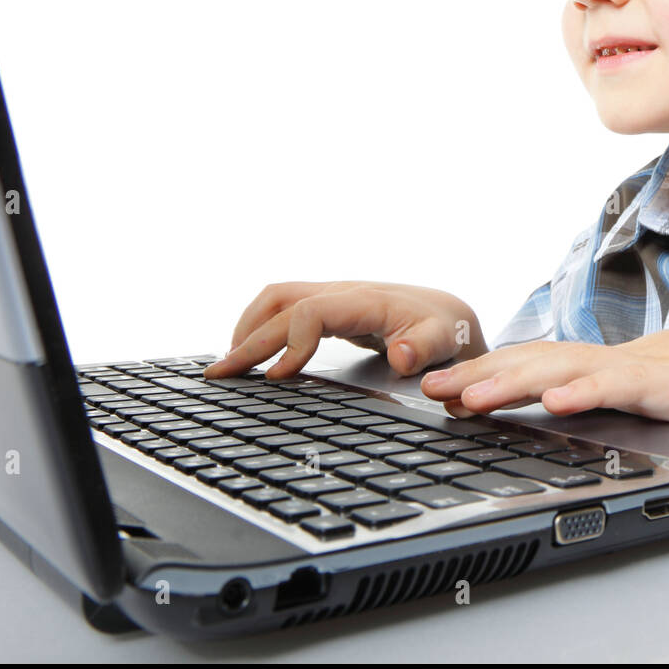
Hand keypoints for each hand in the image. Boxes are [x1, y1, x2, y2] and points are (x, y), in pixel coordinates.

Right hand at [204, 281, 484, 379]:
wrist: (449, 314)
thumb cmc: (446, 330)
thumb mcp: (445, 341)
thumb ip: (425, 347)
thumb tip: (402, 356)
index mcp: (366, 301)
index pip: (311, 311)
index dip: (289, 342)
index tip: (277, 377)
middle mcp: (342, 292)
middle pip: (281, 303)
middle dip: (249, 339)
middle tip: (220, 374)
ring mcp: (332, 296)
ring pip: (276, 297)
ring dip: (247, 326)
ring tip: (227, 364)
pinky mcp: (328, 306)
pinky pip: (284, 306)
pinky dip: (259, 325)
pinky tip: (250, 354)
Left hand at [419, 318, 668, 422]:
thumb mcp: (656, 390)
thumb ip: (615, 395)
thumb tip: (569, 405)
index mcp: (609, 365)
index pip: (538, 366)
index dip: (488, 374)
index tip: (442, 387)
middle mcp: (617, 360)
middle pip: (537, 362)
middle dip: (480, 376)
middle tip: (430, 388)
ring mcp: (644, 369)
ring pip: (568, 371)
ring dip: (514, 383)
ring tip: (471, 396)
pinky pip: (624, 387)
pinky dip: (587, 391)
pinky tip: (555, 400)